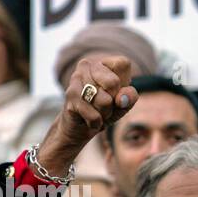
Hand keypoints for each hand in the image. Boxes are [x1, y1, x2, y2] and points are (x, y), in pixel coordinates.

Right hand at [36, 56, 136, 177]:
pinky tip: (90, 123)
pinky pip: (95, 113)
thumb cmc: (101, 115)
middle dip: (114, 102)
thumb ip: (128, 98)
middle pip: (115, 83)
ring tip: (97, 114)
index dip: (124, 83)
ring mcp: (75, 81)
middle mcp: (86, 66)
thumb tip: (126, 95)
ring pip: (105, 98)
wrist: (76, 133)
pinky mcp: (69, 99)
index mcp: (101, 63)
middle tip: (105, 109)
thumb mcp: (120, 107)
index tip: (115, 93)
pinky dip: (97, 123)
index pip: (124, 64)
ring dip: (105, 113)